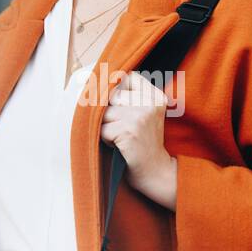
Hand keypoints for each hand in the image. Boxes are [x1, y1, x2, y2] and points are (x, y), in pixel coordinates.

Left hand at [99, 71, 177, 210]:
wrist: (157, 172)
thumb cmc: (145, 144)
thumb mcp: (145, 115)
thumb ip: (130, 98)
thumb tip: (95, 83)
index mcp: (156, 96)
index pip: (128, 78)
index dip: (116, 89)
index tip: (116, 103)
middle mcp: (150, 103)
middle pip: (112, 96)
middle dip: (109, 112)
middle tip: (121, 127)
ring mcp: (140, 116)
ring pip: (104, 113)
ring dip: (106, 127)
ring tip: (121, 137)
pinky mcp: (129, 131)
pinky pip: (103, 130)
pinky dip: (105, 139)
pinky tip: (120, 146)